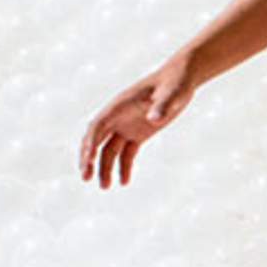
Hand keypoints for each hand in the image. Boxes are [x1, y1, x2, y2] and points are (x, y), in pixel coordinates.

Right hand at [81, 56, 196, 190]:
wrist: (181, 79)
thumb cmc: (175, 82)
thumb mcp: (172, 93)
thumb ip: (163, 105)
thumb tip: (154, 119)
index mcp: (120, 105)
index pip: (98, 126)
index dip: (91, 143)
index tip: (88, 159)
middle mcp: (118, 116)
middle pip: (96, 139)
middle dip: (88, 158)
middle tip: (85, 177)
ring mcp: (126, 126)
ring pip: (109, 150)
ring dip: (104, 168)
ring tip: (105, 187)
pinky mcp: (137, 134)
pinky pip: (126, 153)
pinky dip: (124, 167)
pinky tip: (124, 182)